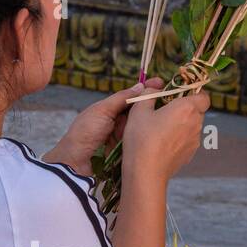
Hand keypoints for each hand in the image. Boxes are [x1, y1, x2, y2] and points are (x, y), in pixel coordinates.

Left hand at [42, 80, 159, 173]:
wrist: (75, 162)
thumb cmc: (85, 132)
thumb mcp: (102, 110)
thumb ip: (121, 98)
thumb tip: (140, 86)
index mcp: (108, 109)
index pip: (130, 97)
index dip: (145, 90)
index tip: (161, 84)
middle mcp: (116, 121)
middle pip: (137, 110)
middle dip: (152, 104)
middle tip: (170, 98)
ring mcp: (121, 137)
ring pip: (140, 125)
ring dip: (151, 120)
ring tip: (168, 112)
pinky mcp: (125, 151)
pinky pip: (138, 139)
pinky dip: (146, 135)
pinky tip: (160, 130)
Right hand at [121, 82, 210, 184]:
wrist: (146, 172)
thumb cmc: (142, 139)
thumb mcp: (139, 109)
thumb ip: (149, 93)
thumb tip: (153, 89)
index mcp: (187, 108)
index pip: (204, 96)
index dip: (193, 93)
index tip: (178, 95)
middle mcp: (196, 123)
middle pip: (197, 110)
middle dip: (184, 108)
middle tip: (164, 110)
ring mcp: (194, 140)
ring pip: (192, 126)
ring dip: (181, 124)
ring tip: (160, 129)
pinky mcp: (190, 154)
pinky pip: (187, 140)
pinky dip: (178, 138)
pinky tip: (162, 143)